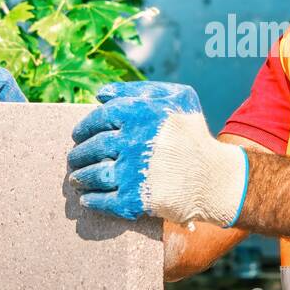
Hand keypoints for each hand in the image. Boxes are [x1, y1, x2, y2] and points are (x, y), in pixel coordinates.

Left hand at [66, 81, 248, 225]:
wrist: (214, 179)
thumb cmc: (194, 135)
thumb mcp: (178, 98)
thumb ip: (141, 89)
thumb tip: (101, 94)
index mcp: (140, 114)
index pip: (98, 118)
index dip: (85, 127)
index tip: (80, 135)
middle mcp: (132, 141)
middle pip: (91, 147)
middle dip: (79, 154)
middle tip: (75, 158)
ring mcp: (131, 172)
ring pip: (91, 174)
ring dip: (80, 177)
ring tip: (77, 178)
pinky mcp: (134, 200)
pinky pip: (101, 200)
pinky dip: (91, 199)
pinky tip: (88, 198)